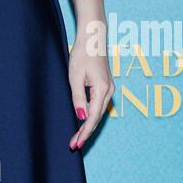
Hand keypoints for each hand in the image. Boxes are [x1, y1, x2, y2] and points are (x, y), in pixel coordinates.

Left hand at [68, 25, 112, 150]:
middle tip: (74, 145)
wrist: (93, 37)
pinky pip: (99, 105)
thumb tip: (82, 117)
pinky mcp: (105, 85)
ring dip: (88, 125)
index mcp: (102, 89)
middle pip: (97, 118)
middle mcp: (108, 91)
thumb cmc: (82, 54)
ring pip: (99, 112)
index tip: (76, 144)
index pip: (93, 117)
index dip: (84, 132)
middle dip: (85, 132)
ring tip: (77, 137)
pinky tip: (84, 121)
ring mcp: (108, 88)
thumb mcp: (75, 76)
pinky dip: (92, 115)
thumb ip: (78, 98)